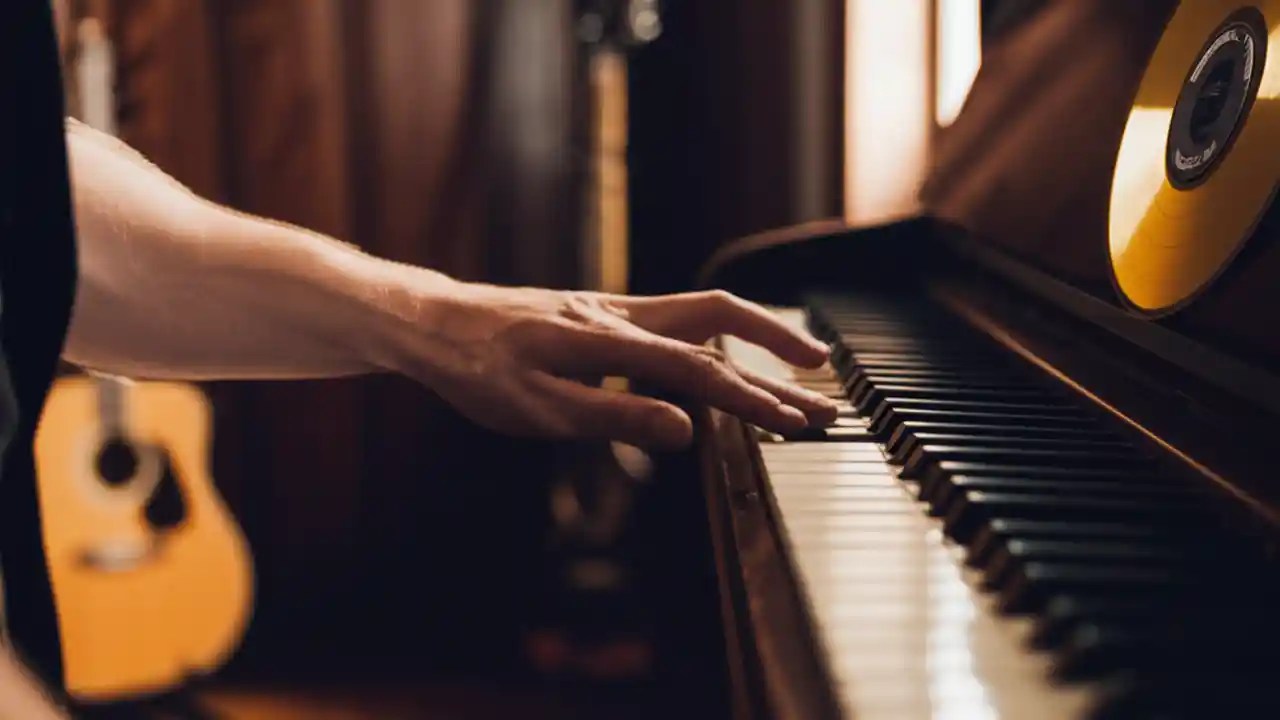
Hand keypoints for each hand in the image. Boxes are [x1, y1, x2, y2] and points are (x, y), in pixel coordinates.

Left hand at [386, 283, 837, 449]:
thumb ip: (614, 418)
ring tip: (795, 364)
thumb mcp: (538, 410)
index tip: (795, 421)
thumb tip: (688, 431)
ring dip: (754, 337)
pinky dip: (715, 337)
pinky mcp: (598, 317)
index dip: (751, 397)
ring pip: (700, 314)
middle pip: (719, 317)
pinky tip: (722, 358)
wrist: (431, 324)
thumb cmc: (477, 370)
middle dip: (778, 344)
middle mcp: (619, 315)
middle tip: (824, 380)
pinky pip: (672, 320)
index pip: (700, 369)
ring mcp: (611, 311)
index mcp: (608, 340)